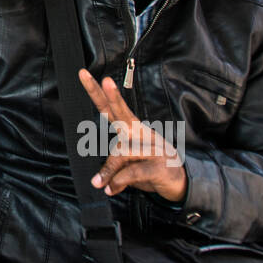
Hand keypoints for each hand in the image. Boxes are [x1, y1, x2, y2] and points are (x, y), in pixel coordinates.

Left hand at [78, 68, 187, 201]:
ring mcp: (152, 148)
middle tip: (105, 80)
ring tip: (100, 184)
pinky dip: (120, 181)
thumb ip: (112, 170)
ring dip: (108, 170)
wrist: (180, 183)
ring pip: (122, 152)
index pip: (110, 108)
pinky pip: (133, 171)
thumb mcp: (126, 168)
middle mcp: (140, 133)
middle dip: (113, 96)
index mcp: (130, 130)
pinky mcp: (160, 165)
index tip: (82, 74)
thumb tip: (100, 184)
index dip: (96, 92)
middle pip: (123, 112)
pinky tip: (110, 188)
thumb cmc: (150, 168)